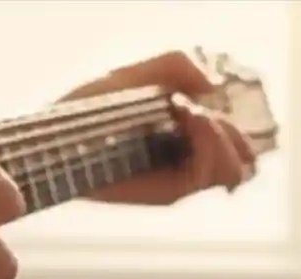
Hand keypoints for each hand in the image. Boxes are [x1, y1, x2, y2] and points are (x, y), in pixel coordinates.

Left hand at [58, 49, 258, 205]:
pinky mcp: (168, 193)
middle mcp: (186, 162)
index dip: (234, 123)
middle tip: (198, 111)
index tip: (204, 99)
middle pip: (242, 159)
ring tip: (193, 115)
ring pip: (232, 169)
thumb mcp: (138, 73)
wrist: (59, 135)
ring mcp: (179, 179)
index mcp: (184, 136)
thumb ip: (177, 64)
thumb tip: (213, 87)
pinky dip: (209, 146)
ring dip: (223, 136)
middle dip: (232, 131)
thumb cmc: (92, 108)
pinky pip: (207, 175)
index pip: (233, 140)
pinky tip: (191, 121)